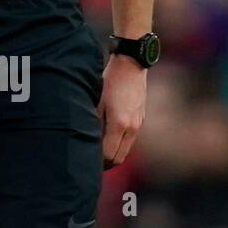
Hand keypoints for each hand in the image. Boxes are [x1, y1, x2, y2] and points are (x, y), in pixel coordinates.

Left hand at [98, 54, 146, 168]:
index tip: (86, 162)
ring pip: (126, 150)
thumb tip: (87, 139)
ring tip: (97, 152)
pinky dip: (120, 143)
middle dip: (105, 163)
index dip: (97, 162)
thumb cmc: (109, 79)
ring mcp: (139, 124)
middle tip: (90, 162)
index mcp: (119, 124)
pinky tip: (108, 138)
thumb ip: (94, 122)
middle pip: (119, 157)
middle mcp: (132, 127)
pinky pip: (130, 139)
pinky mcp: (141, 119)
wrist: (131, 64)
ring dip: (113, 153)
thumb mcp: (96, 100)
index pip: (109, 155)